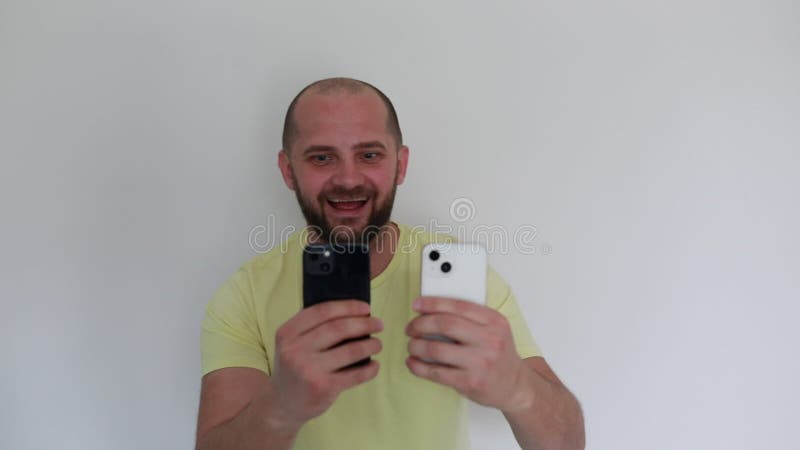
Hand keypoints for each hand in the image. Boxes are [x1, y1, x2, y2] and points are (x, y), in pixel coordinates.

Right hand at [271, 300, 382, 427]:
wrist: (281, 403)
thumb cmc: (294, 367)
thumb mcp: (291, 343)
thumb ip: (312, 327)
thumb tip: (353, 313)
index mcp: (287, 333)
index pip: (321, 311)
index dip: (348, 307)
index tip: (366, 307)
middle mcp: (295, 350)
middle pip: (338, 328)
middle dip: (363, 324)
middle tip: (378, 324)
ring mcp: (309, 370)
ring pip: (350, 350)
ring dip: (370, 345)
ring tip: (378, 343)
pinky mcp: (323, 388)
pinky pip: (354, 375)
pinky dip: (369, 369)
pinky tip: (374, 365)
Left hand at [405, 296, 529, 412]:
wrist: (516, 386)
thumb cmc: (499, 356)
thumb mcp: (495, 330)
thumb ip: (471, 318)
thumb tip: (433, 309)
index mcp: (494, 321)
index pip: (458, 305)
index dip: (433, 303)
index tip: (417, 304)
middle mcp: (489, 340)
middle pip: (445, 324)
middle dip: (421, 324)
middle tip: (411, 327)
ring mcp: (480, 362)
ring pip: (436, 348)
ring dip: (416, 345)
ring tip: (412, 345)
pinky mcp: (469, 382)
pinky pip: (435, 372)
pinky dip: (418, 366)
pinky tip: (413, 362)